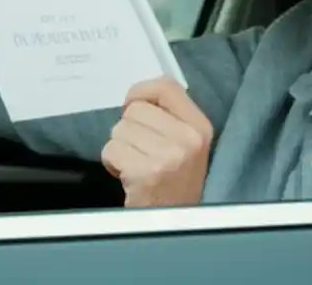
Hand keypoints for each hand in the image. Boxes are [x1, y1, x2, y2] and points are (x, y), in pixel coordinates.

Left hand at [100, 77, 213, 207]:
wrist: (173, 225)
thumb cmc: (174, 183)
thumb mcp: (186, 145)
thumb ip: (169, 116)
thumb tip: (136, 95)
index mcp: (200, 127)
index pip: (166, 86)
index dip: (141, 91)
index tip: (131, 106)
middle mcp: (188, 140)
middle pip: (136, 109)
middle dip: (128, 128)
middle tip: (139, 151)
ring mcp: (168, 157)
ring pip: (120, 129)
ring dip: (120, 147)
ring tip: (135, 165)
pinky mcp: (146, 173)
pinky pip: (111, 150)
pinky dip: (112, 162)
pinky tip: (127, 176)